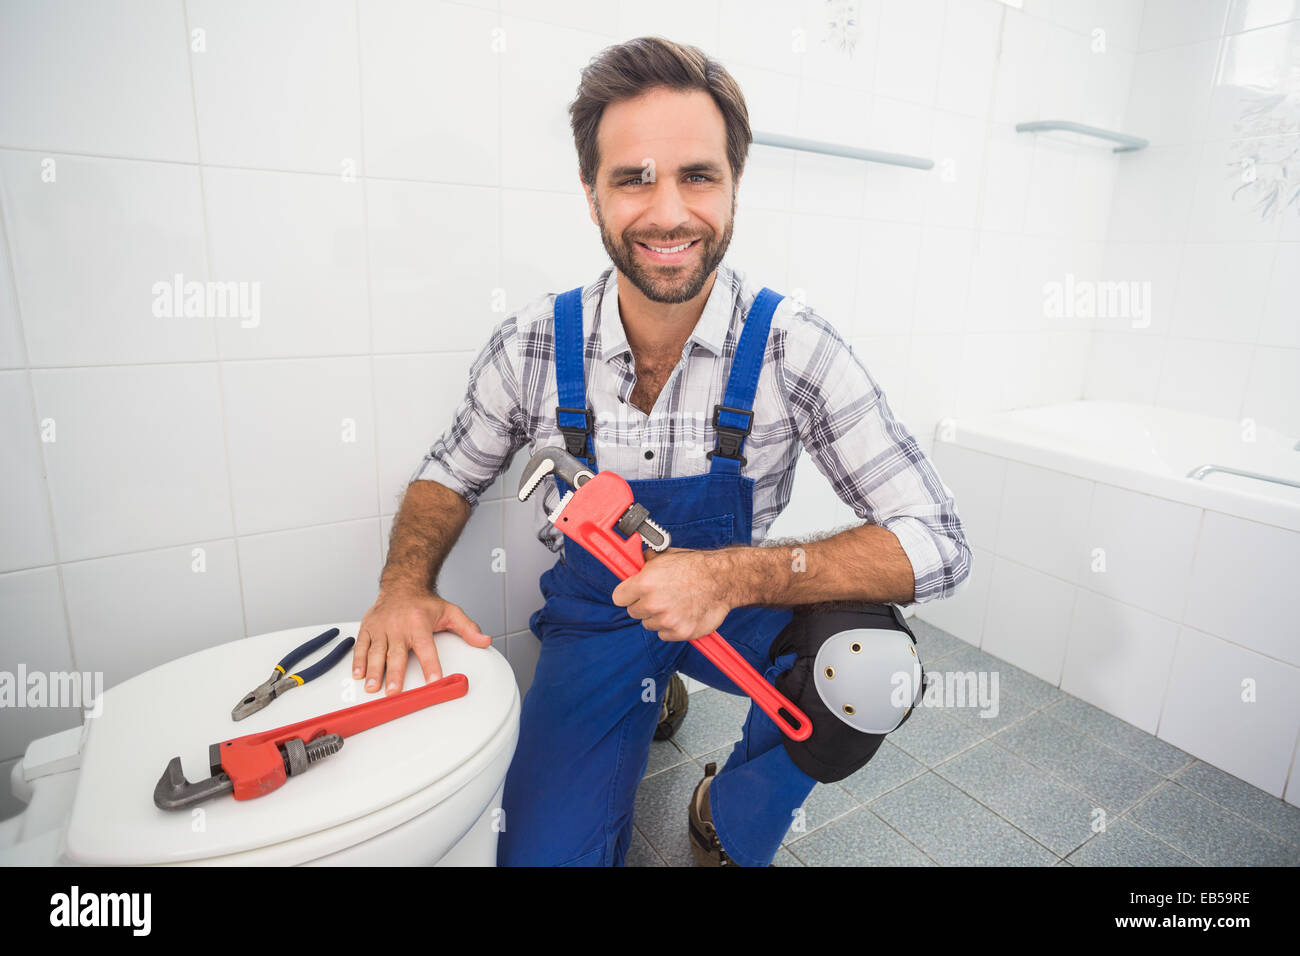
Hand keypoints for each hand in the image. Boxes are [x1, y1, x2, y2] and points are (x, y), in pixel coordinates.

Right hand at [353, 588, 491, 694]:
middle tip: (393, 691)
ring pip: (376, 652)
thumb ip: (468, 629)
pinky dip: (358, 661)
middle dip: (395, 674)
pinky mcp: (368, 628)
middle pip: (397, 653)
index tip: (433, 680)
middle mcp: (398, 626)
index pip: (426, 647)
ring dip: (374, 671)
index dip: (430, 665)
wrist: (402, 585)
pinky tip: (359, 674)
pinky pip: (362, 646)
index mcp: (419, 623)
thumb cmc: (424, 603)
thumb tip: (484, 641)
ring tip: (373, 687)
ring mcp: (381, 628)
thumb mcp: (451, 612)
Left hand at [611, 547, 733, 641]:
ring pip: (649, 624)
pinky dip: (671, 627)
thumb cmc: (697, 566)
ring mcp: (666, 620)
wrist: (723, 579)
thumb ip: (646, 563)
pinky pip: (664, 634)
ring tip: (674, 604)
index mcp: (645, 583)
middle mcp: (653, 603)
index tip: (633, 594)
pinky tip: (682, 614)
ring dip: (658, 617)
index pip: (619, 598)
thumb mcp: (666, 556)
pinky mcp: (680, 632)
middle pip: (634, 612)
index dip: (627, 595)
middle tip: (659, 597)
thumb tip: (634, 562)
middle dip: (643, 605)